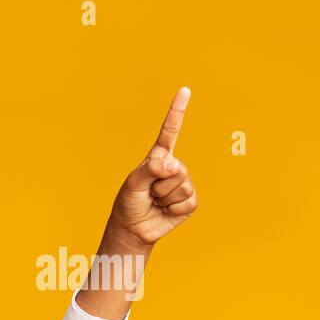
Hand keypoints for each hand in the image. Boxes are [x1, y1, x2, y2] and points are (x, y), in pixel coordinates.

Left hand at [109, 86, 198, 248]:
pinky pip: (188, 201)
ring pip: (182, 186)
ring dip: (165, 198)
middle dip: (160, 184)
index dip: (178, 111)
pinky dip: (174, 209)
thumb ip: (150, 170)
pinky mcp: (190, 201)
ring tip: (155, 201)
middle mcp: (173, 167)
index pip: (170, 131)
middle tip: (149, 193)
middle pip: (177, 168)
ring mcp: (183, 183)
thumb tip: (172, 164)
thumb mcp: (133, 183)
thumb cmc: (129, 203)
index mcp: (158, 157)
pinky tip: (165, 210)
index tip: (185, 90)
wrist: (134, 229)